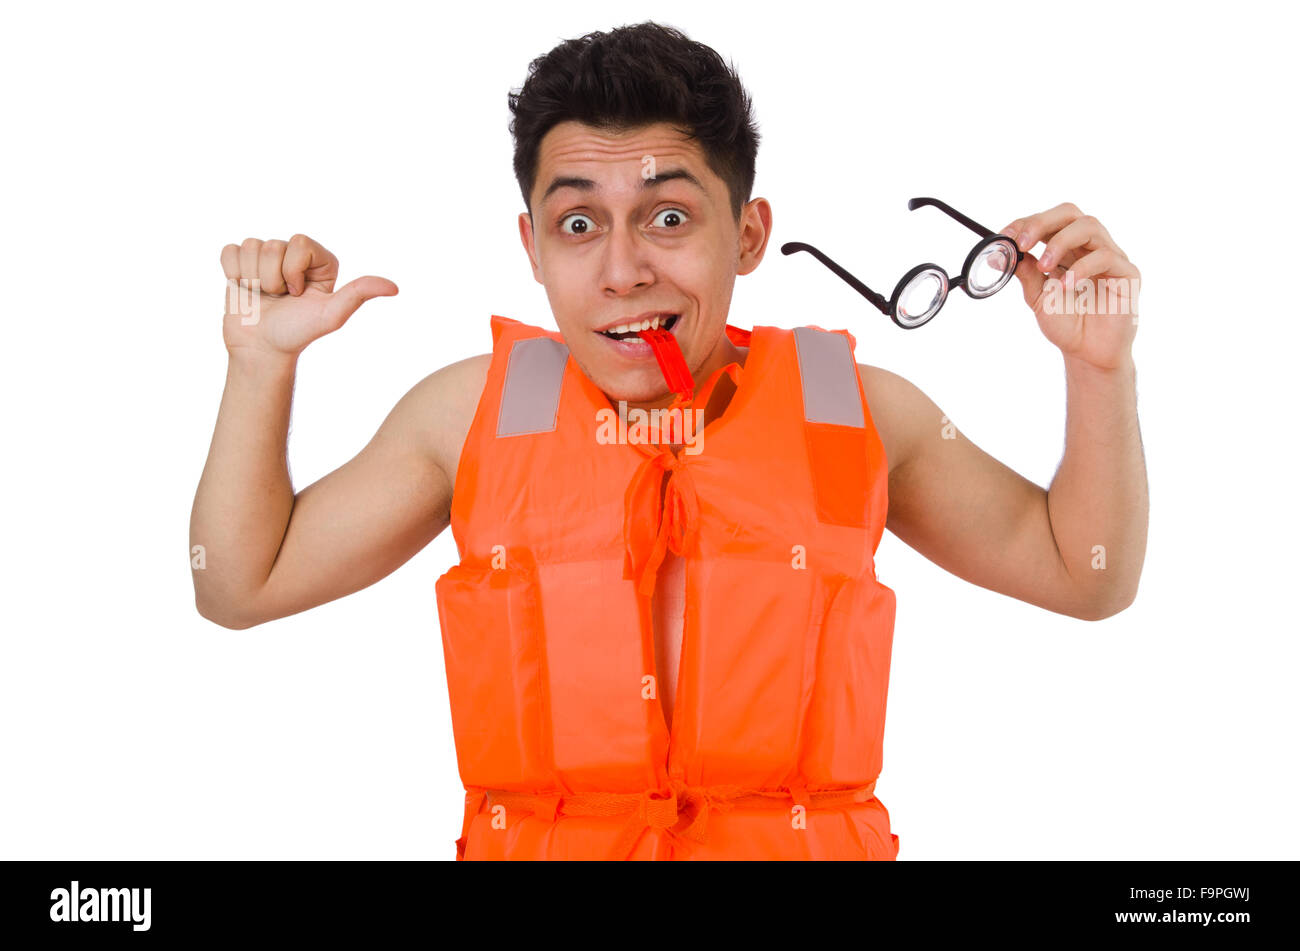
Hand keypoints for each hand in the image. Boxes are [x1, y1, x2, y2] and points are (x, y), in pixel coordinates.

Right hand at [219, 234, 397, 356]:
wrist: (262, 350)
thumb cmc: (298, 334)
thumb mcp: (331, 316)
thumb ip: (359, 294)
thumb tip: (395, 288)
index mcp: (319, 261)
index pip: (298, 243)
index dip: (293, 271)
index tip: (297, 295)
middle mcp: (294, 255)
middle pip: (272, 245)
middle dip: (272, 278)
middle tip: (280, 299)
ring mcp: (267, 257)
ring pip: (250, 246)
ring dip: (253, 279)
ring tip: (264, 297)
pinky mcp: (241, 262)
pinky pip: (230, 251)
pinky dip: (233, 274)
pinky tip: (246, 291)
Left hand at [999, 203, 1139, 370]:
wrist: (1088, 353)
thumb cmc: (1067, 323)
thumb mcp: (1037, 296)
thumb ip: (1025, 273)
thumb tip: (1001, 254)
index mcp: (1067, 249)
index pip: (1050, 222)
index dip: (1027, 223)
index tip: (1004, 235)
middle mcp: (1089, 247)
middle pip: (1070, 213)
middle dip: (1042, 223)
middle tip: (1022, 242)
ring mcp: (1110, 257)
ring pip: (1090, 227)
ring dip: (1060, 243)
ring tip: (1044, 266)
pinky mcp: (1127, 273)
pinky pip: (1106, 257)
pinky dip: (1081, 268)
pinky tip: (1066, 285)